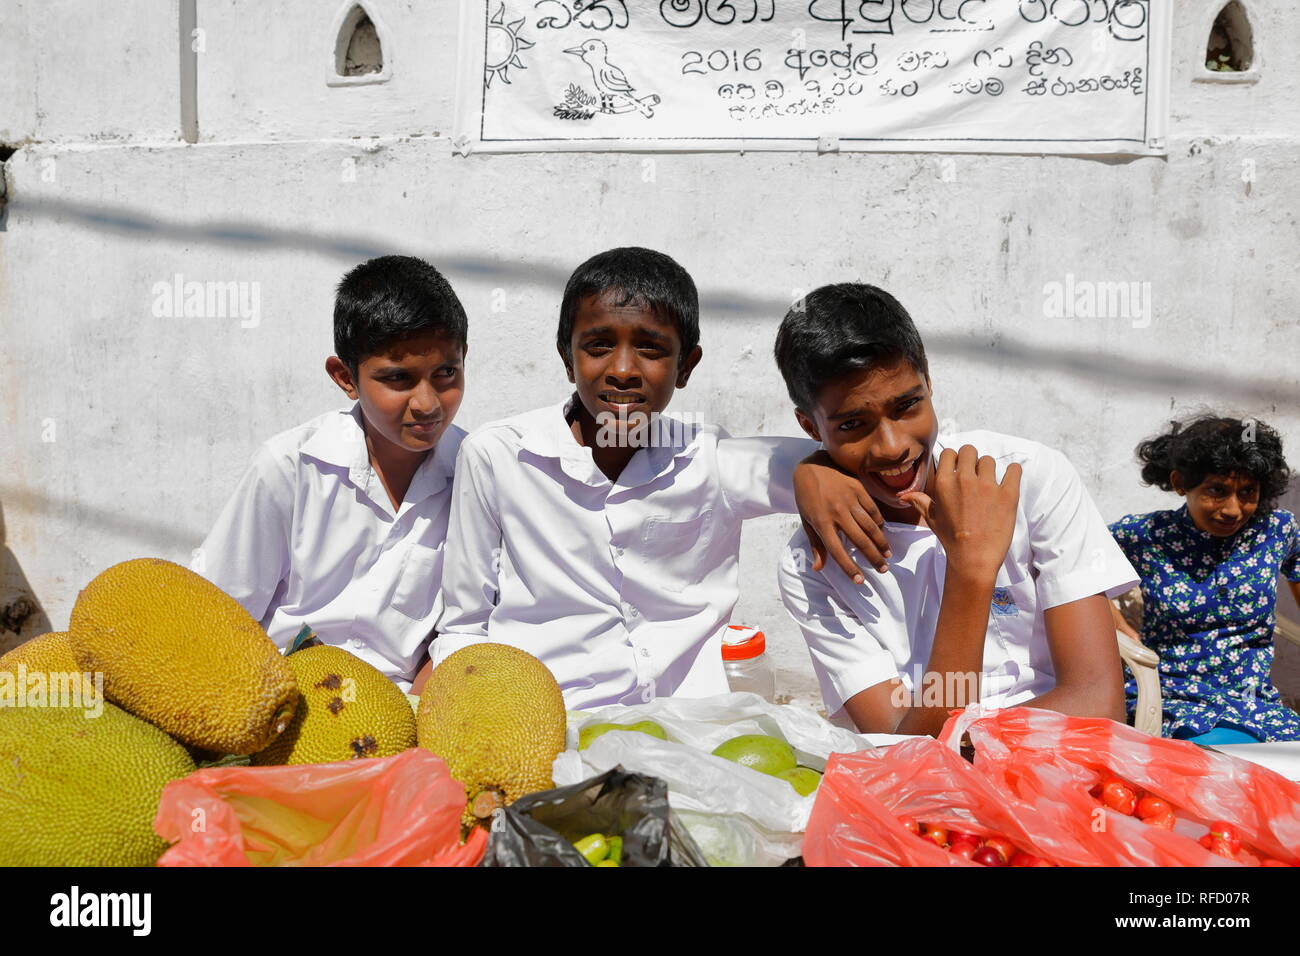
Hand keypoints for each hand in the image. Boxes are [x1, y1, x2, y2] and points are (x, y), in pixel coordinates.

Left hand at [793, 450, 890, 581]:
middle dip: (873, 558)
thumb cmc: (807, 497)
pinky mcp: (858, 489)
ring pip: (870, 526)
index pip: (837, 551)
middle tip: (883, 570)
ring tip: (887, 555)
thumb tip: (819, 568)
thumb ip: (816, 544)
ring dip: (881, 543)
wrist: (812, 466)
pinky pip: (873, 510)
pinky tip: (882, 531)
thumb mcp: (807, 520)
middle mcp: (837, 512)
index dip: (849, 567)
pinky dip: (879, 523)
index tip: (860, 581)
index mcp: (822, 522)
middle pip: (860, 540)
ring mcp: (849, 500)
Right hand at [899, 445, 1020, 580]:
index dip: (955, 460)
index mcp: (944, 483)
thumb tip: (904, 496)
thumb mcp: (932, 518)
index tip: (959, 470)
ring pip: (989, 460)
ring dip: (989, 470)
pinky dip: (1013, 473)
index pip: (949, 453)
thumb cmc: (951, 539)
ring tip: (990, 485)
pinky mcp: (1008, 494)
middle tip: (975, 476)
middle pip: (970, 450)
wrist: (974, 558)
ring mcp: (987, 486)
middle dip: (971, 460)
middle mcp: (964, 479)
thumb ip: (921, 501)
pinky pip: (1014, 470)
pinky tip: (1008, 481)